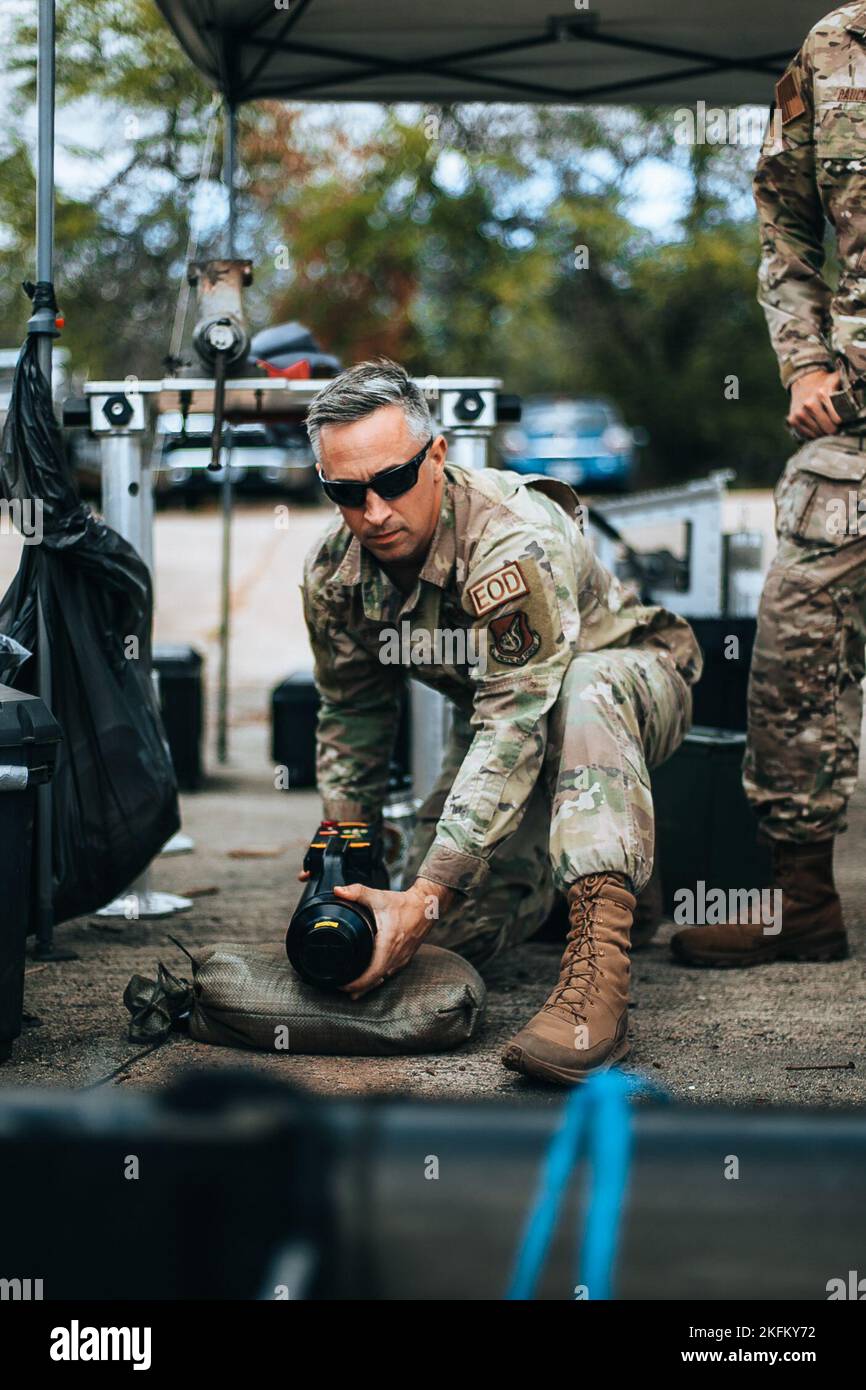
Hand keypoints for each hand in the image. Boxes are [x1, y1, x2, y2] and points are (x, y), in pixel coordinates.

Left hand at [334, 877, 453, 998]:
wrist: (427, 906)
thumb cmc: (404, 904)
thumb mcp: (378, 896)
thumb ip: (356, 892)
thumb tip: (337, 890)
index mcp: (388, 944)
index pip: (372, 973)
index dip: (356, 983)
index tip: (342, 984)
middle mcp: (396, 955)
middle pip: (375, 982)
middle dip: (358, 989)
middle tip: (341, 988)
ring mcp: (402, 959)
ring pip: (383, 980)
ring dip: (368, 986)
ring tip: (352, 990)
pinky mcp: (405, 958)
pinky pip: (389, 974)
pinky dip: (378, 979)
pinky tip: (370, 980)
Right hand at [787, 369, 842, 438]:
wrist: (802, 381)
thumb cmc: (823, 383)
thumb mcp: (836, 379)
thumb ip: (846, 387)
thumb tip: (851, 399)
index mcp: (822, 394)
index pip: (836, 419)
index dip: (840, 421)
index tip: (839, 420)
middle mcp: (809, 404)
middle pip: (828, 429)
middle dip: (832, 429)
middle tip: (833, 426)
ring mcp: (800, 413)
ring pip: (818, 434)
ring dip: (822, 432)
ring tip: (824, 425)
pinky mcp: (793, 420)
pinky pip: (807, 435)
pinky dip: (813, 433)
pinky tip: (815, 426)